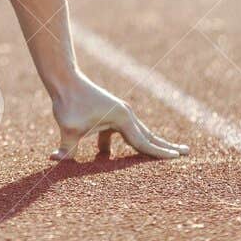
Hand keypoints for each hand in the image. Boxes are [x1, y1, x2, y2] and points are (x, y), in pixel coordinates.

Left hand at [51, 73, 188, 161]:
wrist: (64, 79)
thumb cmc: (68, 103)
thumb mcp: (67, 128)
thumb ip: (66, 149)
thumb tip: (54, 160)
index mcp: (122, 119)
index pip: (143, 142)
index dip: (159, 153)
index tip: (177, 159)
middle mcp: (125, 115)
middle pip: (149, 136)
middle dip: (165, 146)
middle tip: (187, 153)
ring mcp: (118, 113)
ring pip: (137, 134)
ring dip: (149, 145)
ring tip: (167, 152)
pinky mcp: (109, 114)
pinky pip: (119, 134)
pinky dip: (119, 145)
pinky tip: (105, 156)